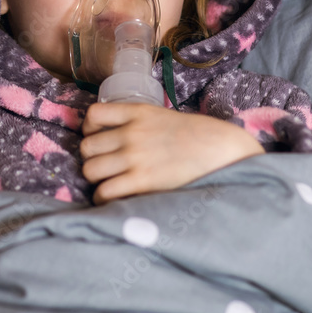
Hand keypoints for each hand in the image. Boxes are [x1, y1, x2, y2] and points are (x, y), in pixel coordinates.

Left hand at [80, 103, 265, 204]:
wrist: (225, 151)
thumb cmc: (201, 137)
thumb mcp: (167, 118)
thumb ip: (143, 124)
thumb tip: (123, 139)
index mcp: (138, 113)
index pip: (93, 114)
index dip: (89, 129)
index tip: (98, 139)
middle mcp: (132, 133)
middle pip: (86, 147)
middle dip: (92, 159)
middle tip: (105, 167)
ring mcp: (135, 157)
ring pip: (90, 170)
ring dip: (96, 180)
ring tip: (109, 184)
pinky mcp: (142, 181)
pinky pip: (104, 191)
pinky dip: (104, 198)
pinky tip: (114, 198)